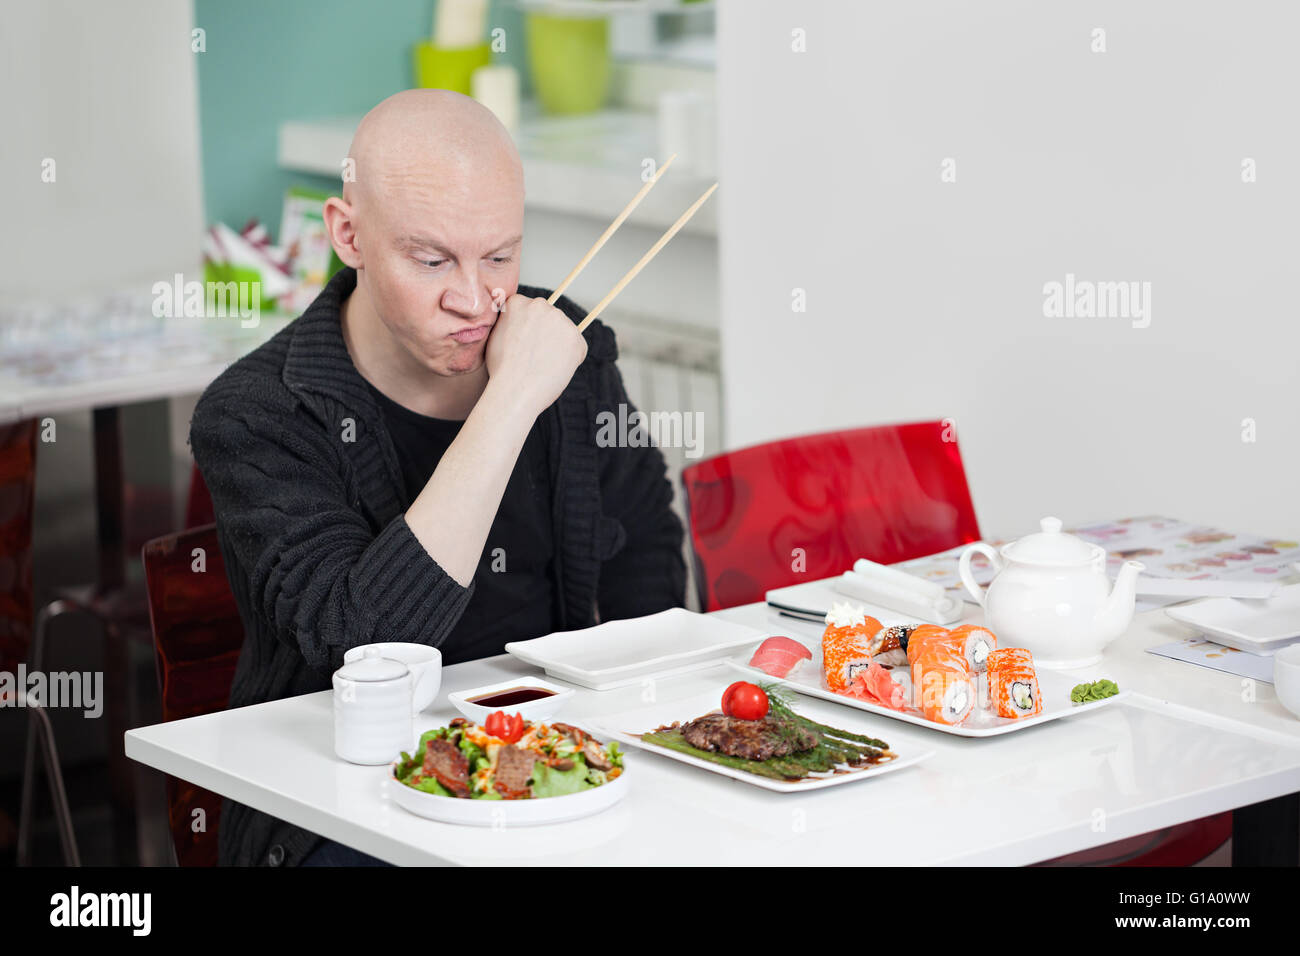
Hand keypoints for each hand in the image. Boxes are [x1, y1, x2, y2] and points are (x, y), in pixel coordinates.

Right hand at [484, 293, 587, 413]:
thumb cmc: (501, 370)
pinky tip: (555, 369)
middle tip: (534, 358)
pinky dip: (571, 360)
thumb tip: (520, 322)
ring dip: (559, 347)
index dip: (529, 332)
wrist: (514, 390)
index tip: (524, 346)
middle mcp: (540, 305)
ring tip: (543, 365)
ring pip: (565, 334)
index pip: (532, 313)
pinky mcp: (575, 337)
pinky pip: (578, 349)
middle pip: (550, 320)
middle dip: (546, 336)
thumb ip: (509, 322)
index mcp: (518, 302)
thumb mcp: (495, 335)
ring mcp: (560, 319)